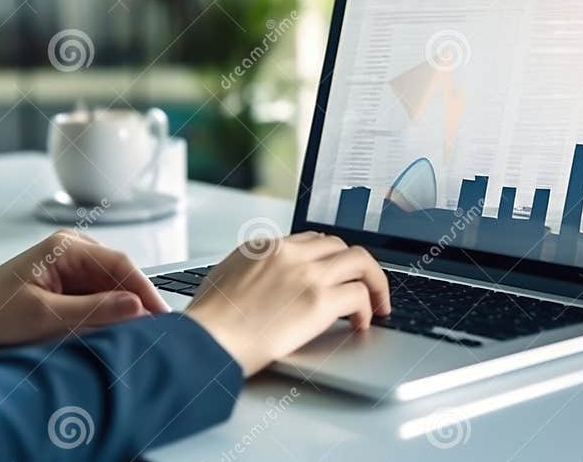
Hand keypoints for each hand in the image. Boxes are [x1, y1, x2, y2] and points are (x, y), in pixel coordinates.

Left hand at [0, 230, 169, 345]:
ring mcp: (72, 264)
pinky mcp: (69, 281)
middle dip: (136, 300)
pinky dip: (108, 311)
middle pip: (119, 274)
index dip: (145, 290)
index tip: (161, 314)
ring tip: (137, 332)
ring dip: (123, 307)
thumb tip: (135, 306)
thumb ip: (93, 310)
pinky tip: (115, 328)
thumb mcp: (45, 316)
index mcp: (67, 247)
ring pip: (112, 286)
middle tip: (153, 329)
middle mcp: (73, 249)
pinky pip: (99, 294)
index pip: (120, 264)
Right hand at [186, 232, 390, 376]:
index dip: (328, 259)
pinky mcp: (319, 300)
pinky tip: (362, 324)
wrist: (205, 341)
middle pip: (339, 245)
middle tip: (364, 285)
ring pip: (360, 261)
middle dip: (355, 266)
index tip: (336, 274)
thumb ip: (250, 272)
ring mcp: (306, 274)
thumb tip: (263, 282)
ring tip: (376, 303)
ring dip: (374, 281)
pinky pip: (359, 295)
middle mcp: (288, 253)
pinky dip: (368, 309)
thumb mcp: (223, 278)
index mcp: (264, 247)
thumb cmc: (208, 322)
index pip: (310, 240)